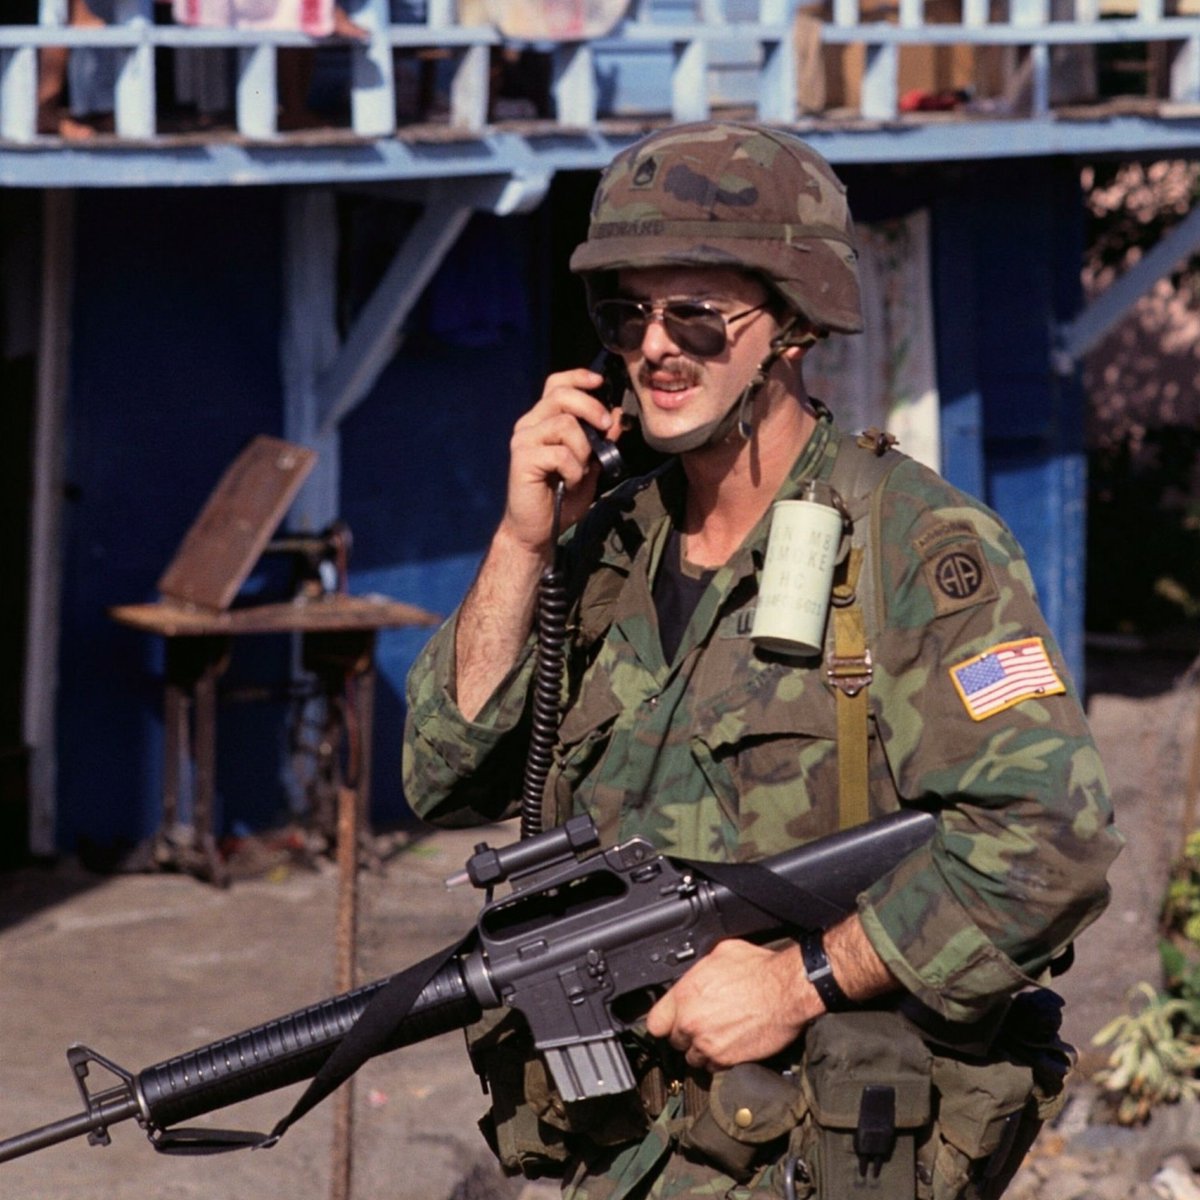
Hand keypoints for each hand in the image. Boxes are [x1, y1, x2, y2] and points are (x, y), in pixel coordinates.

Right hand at [501, 368, 616, 557]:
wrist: (538, 530)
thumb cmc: (562, 498)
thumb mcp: (590, 465)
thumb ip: (601, 440)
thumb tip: (617, 416)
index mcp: (543, 421)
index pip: (556, 384)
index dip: (578, 377)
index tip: (599, 383)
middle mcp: (530, 425)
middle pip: (562, 396)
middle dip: (591, 408)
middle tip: (605, 427)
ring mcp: (523, 440)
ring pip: (564, 423)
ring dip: (583, 449)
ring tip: (580, 470)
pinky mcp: (522, 459)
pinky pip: (560, 452)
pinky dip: (574, 469)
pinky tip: (571, 481)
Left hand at [644, 940, 821, 1071]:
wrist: (787, 991)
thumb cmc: (759, 969)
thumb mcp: (721, 953)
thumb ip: (700, 970)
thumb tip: (697, 974)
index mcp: (685, 994)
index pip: (655, 1022)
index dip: (665, 1023)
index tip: (672, 1022)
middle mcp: (691, 1021)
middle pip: (675, 1041)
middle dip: (687, 1035)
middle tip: (704, 1026)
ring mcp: (708, 1044)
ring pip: (693, 1058)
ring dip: (703, 1050)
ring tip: (719, 1038)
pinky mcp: (727, 1060)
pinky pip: (714, 1069)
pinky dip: (721, 1061)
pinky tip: (732, 1046)